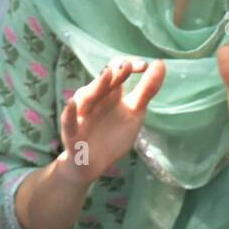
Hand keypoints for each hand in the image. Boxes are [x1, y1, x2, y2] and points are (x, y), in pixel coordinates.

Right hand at [58, 57, 164, 184]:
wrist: (93, 164)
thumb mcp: (135, 113)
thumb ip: (146, 90)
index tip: (144, 66)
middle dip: (115, 73)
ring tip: (107, 74)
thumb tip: (160, 63)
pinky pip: (69, 122)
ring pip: (86, 97)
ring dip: (97, 85)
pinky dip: (69, 113)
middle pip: (103, 82)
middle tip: (127, 65)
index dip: (129, 65)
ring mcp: (82, 115)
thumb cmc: (114, 134)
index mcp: (110, 93)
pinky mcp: (72, 134)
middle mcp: (94, 99)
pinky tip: (71, 104)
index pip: (116, 70)